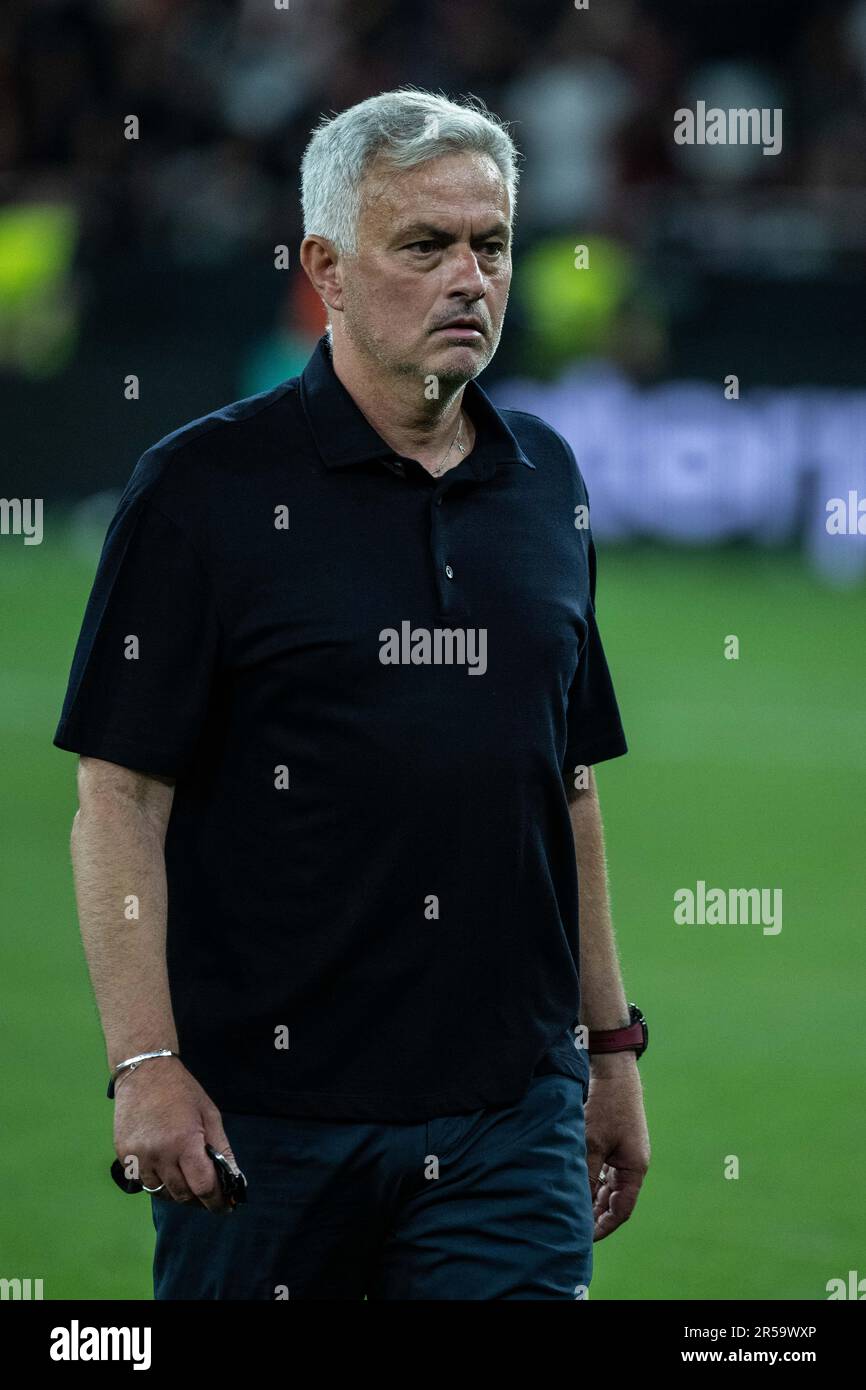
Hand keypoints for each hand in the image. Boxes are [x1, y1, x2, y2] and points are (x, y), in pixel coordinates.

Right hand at [113, 1058, 238, 1211]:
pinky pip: (143, 1182)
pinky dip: (158, 1183)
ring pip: (161, 1193)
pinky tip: (168, 1172)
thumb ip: (221, 1148)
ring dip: (177, 1194)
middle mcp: (160, 1154)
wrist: (144, 1072)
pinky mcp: (124, 1156)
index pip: (203, 1186)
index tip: (225, 1207)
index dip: (216, 1201)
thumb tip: (233, 1177)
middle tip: (209, 1197)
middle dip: (199, 1200)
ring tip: (189, 1185)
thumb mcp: (210, 1114)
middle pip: (182, 1194)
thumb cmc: (182, 1091)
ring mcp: (138, 1157)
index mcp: (185, 1142)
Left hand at [584, 1052, 649, 1240]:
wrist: (613, 1071)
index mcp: (634, 1168)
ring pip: (606, 1185)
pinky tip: (572, 1183)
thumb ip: (586, 1172)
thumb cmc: (606, 1106)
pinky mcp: (613, 1142)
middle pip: (614, 1200)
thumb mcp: (592, 1142)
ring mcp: (623, 1153)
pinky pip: (602, 1169)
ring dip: (590, 1197)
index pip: (621, 1209)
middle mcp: (631, 1164)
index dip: (604, 1226)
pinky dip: (589, 1179)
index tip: (585, 1238)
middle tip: (572, 1227)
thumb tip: (575, 1201)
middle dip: (595, 1215)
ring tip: (568, 1209)